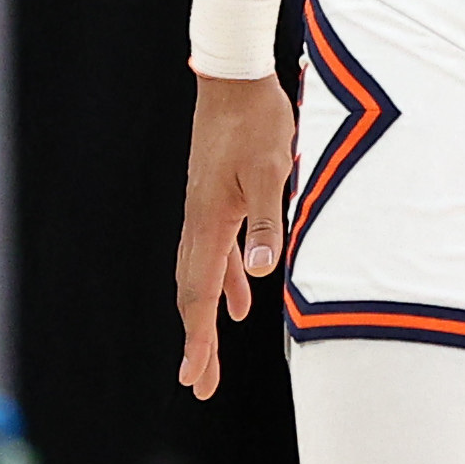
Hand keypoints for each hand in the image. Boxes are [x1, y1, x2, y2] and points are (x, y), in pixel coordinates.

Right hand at [175, 73, 295, 399]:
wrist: (233, 78)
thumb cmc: (256, 121)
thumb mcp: (271, 171)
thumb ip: (268, 222)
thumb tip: (263, 272)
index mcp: (210, 223)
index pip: (200, 295)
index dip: (199, 340)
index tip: (194, 377)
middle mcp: (199, 223)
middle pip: (193, 294)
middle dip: (197, 341)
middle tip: (198, 384)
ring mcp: (205, 212)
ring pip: (201, 276)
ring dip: (207, 317)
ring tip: (210, 355)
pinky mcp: (215, 200)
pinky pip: (215, 253)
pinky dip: (225, 283)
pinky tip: (241, 301)